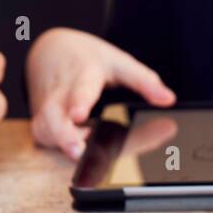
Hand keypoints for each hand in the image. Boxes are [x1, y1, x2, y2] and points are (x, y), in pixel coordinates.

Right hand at [27, 27, 174, 159]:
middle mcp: (61, 95)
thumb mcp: (119, 62)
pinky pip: (49, 139)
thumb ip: (144, 81)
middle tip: (77, 151)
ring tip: (80, 158)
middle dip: (63, 134)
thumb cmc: (88, 60)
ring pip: (47, 130)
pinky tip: (81, 161)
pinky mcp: (43, 125)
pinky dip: (63, 149)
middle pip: (54, 115)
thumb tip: (169, 99)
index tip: (79, 114)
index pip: (81, 88)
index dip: (80, 101)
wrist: (51, 51)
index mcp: (82, 74)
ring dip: (63, 145)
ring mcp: (48, 111)